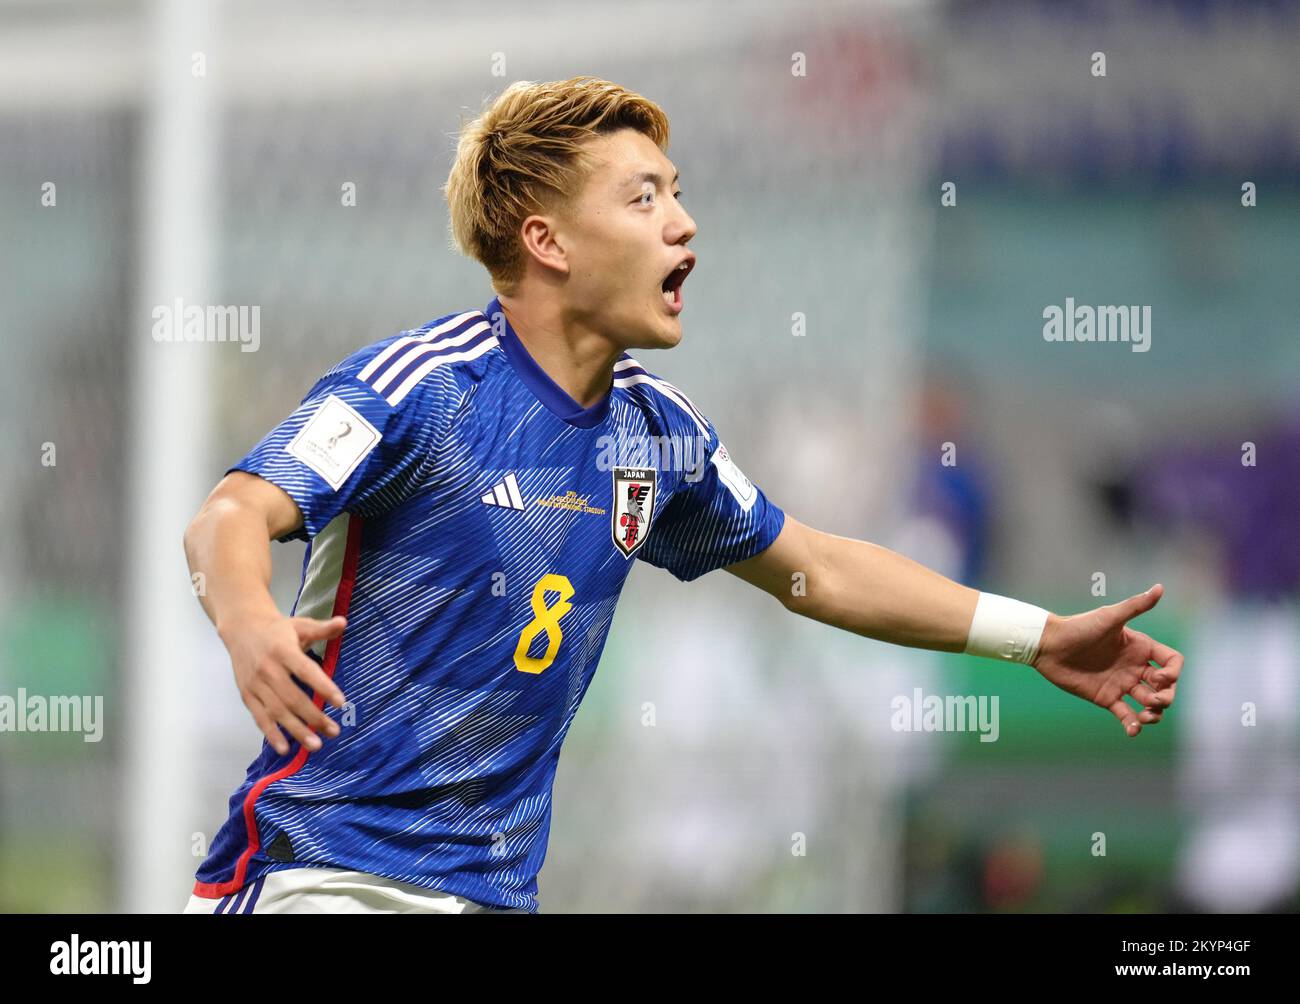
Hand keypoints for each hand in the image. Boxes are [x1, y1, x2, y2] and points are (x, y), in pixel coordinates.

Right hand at [220, 613, 349, 755]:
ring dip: (296, 730)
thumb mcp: (301, 624)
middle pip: (292, 697)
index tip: (341, 702)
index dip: (323, 687)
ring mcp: (255, 684)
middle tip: (334, 731)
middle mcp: (268, 669)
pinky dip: (271, 734)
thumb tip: (343, 622)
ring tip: (316, 745)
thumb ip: (323, 628)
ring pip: (277, 711)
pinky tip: (285, 749)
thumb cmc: (278, 630)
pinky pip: (260, 718)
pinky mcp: (247, 695)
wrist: (242, 630)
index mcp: (283, 650)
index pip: (306, 671)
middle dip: (314, 717)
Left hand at [1031, 584, 1183, 737]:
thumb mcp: (1109, 618)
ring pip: (1150, 704)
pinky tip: (1133, 729)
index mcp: (1141, 648)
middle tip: (1152, 701)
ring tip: (1144, 717)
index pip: (1173, 663)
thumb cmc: (1078, 627)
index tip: (1159, 678)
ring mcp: (1122, 684)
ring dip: (1154, 714)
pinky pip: (1126, 715)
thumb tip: (1160, 587)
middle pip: (1166, 687)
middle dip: (1166, 697)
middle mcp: (1135, 667)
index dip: (1174, 673)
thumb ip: (1135, 606)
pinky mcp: (1106, 698)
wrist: (1048, 645)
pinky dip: (1133, 725)